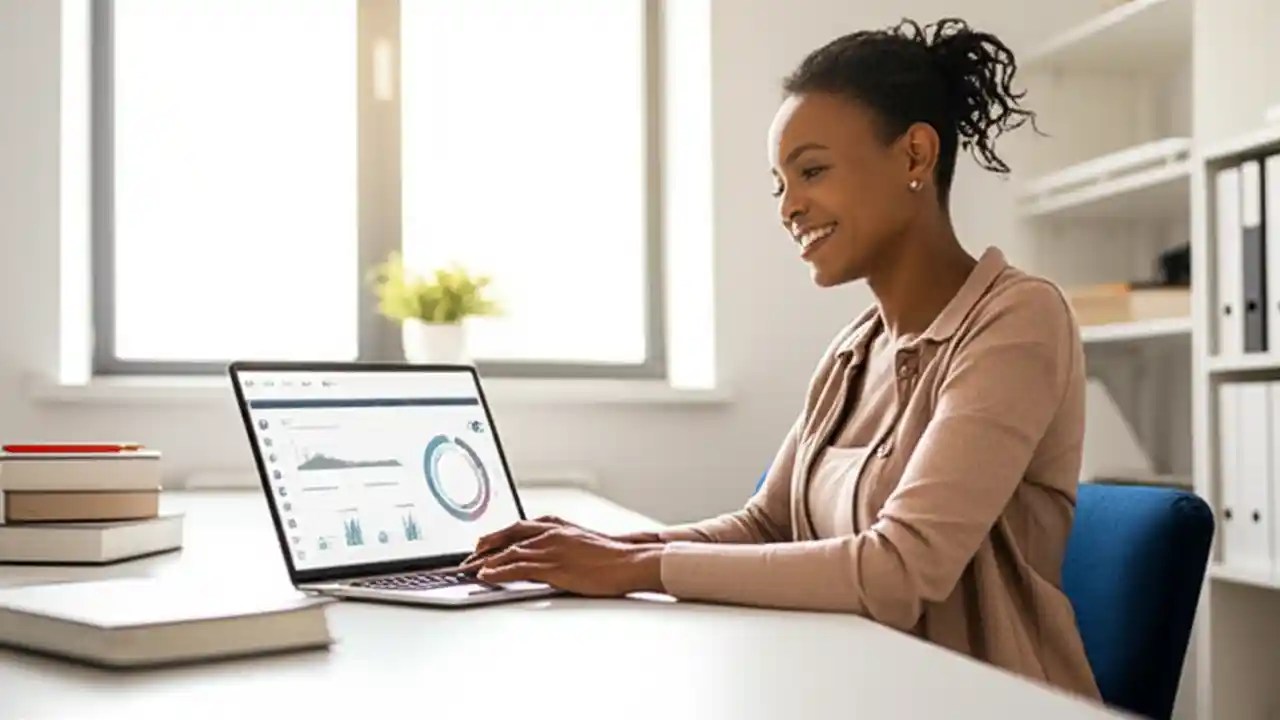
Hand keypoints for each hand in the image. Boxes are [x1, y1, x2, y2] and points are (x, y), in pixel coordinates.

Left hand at [460, 525, 664, 596]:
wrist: (629, 561)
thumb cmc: (612, 556)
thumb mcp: (582, 543)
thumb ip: (562, 544)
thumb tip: (549, 555)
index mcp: (557, 525)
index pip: (519, 527)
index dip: (498, 536)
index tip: (484, 544)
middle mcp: (550, 532)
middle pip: (508, 535)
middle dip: (486, 546)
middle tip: (469, 556)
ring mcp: (551, 549)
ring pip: (508, 552)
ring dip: (485, 561)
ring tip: (469, 569)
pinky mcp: (553, 566)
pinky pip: (517, 568)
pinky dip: (498, 571)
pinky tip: (485, 575)